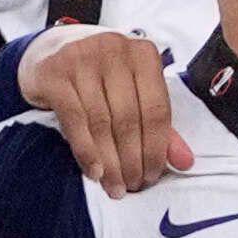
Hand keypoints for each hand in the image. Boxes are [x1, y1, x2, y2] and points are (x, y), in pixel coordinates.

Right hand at [26, 16, 191, 193]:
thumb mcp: (133, 94)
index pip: (156, 110)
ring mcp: (82, 59)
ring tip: (114, 187)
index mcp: (143, 55)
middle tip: (132, 187)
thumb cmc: (100, 79)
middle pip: (129, 118)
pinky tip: (94, 172)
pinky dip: (86, 150)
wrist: (52, 55)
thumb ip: (157, 125)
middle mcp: (115, 50)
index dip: (156, 149)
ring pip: (101, 122)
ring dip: (110, 162)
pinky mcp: (54, 73)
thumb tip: (185, 162)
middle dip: (132, 160)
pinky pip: (74, 120)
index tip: (152, 176)